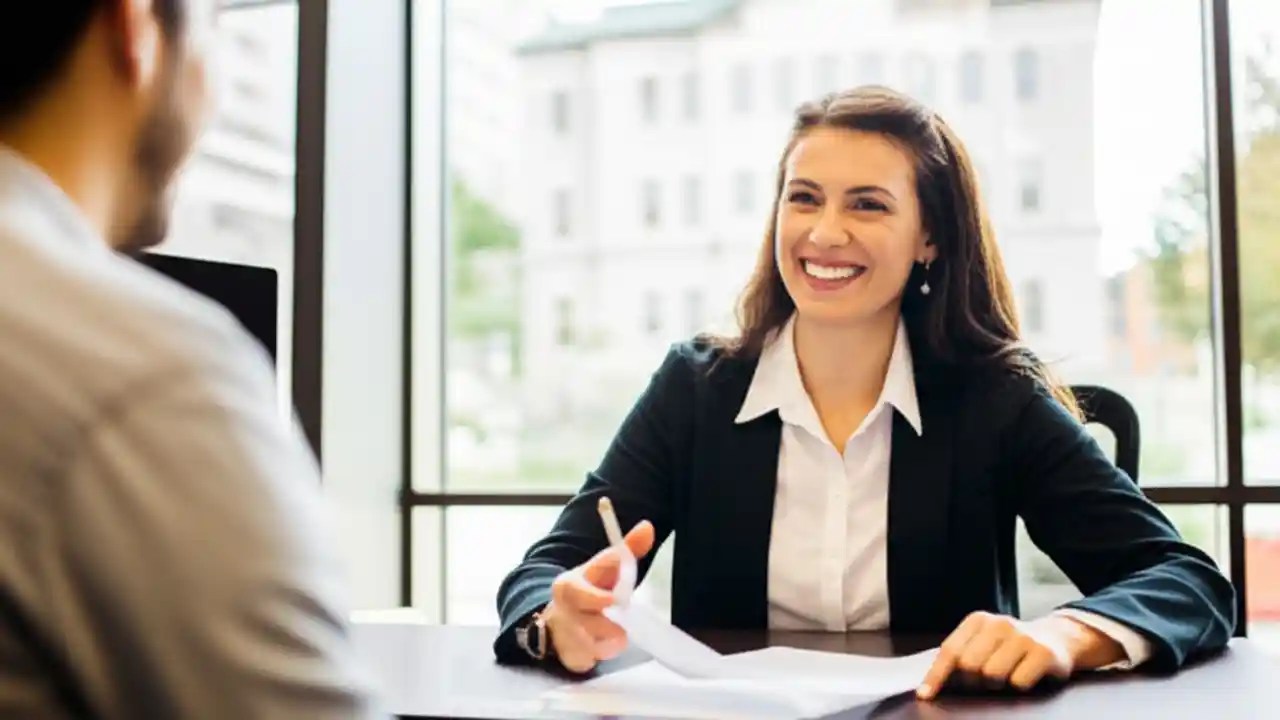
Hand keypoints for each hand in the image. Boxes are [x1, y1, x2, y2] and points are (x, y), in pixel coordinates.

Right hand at [543, 519, 654, 672]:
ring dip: (611, 638)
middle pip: (589, 622)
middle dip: (608, 624)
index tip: (613, 600)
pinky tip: (602, 642)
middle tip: (621, 624)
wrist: (560, 617)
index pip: (580, 591)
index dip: (597, 597)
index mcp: (568, 585)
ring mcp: (563, 636)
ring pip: (596, 643)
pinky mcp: (569, 656)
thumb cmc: (591, 588)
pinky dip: (604, 652)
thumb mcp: (605, 568)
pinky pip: (595, 659)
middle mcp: (562, 611)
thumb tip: (648, 526)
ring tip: (613, 628)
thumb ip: (627, 550)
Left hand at [917, 612, 1124, 699]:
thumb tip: (930, 686)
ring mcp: (1023, 637)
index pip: (950, 651)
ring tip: (1006, 675)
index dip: (936, 676)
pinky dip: (1018, 686)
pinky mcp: (1043, 653)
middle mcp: (999, 624)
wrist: (1057, 639)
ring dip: (996, 684)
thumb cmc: (1010, 647)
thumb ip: (959, 657)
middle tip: (984, 680)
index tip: (925, 695)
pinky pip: (1018, 683)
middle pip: (969, 666)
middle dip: (973, 680)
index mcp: (978, 621)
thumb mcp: (983, 643)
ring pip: (992, 675)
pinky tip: (1025, 675)